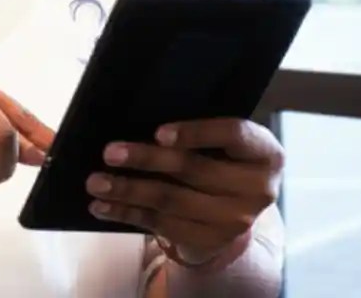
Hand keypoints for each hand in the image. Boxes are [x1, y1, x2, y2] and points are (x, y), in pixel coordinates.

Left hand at [85, 118, 282, 263]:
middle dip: (146, 159)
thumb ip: (196, 131)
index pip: (233, 135)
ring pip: (172, 200)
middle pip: (194, 169)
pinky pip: (162, 225)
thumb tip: (137, 119)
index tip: (159, 132)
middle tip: (109, 152)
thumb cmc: (222, 157)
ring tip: (96, 182)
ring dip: (128, 190)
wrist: (236, 207)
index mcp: (264, 153)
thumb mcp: (223, 141)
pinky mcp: (210, 240)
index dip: (196, 133)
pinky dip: (127, 213)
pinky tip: (102, 206)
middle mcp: (258, 189)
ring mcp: (235, 220)